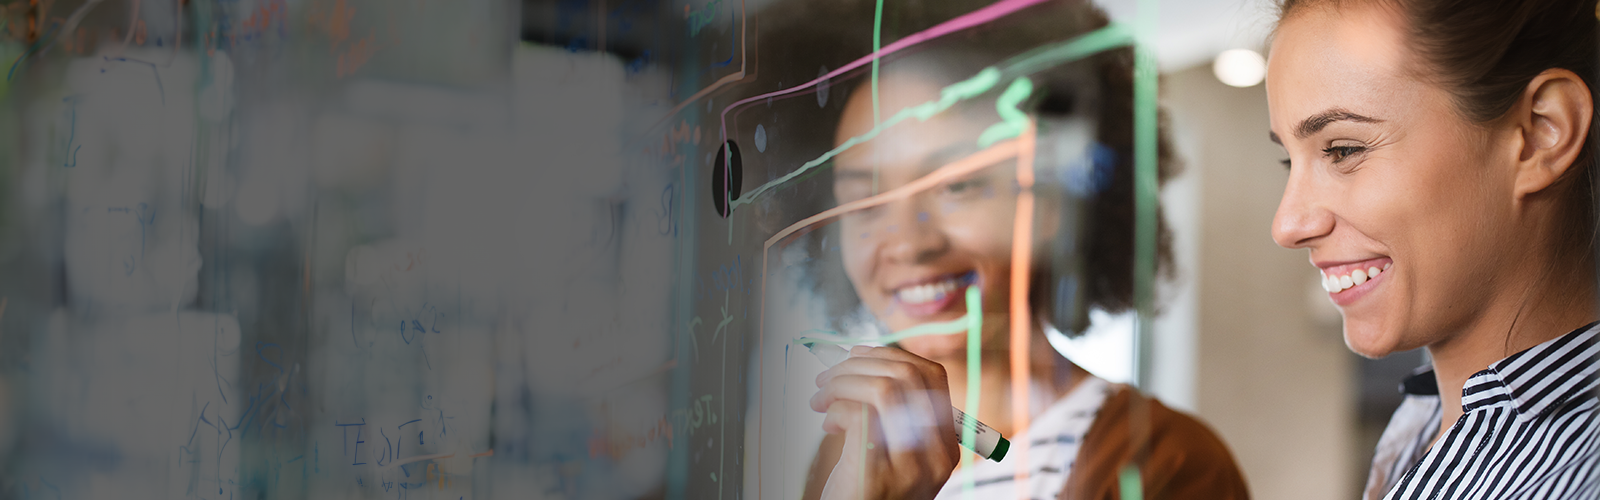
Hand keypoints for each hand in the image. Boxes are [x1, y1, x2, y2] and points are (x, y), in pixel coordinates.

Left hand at [810, 345, 960, 499]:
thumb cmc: (866, 489)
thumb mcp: (893, 449)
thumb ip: (894, 412)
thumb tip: (867, 357)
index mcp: (945, 443)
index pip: (933, 375)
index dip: (891, 354)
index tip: (857, 356)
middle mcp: (936, 454)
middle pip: (906, 376)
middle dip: (857, 364)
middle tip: (827, 377)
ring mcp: (910, 466)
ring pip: (883, 389)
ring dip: (842, 382)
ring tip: (820, 397)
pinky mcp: (878, 476)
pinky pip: (859, 415)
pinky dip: (836, 407)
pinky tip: (826, 422)